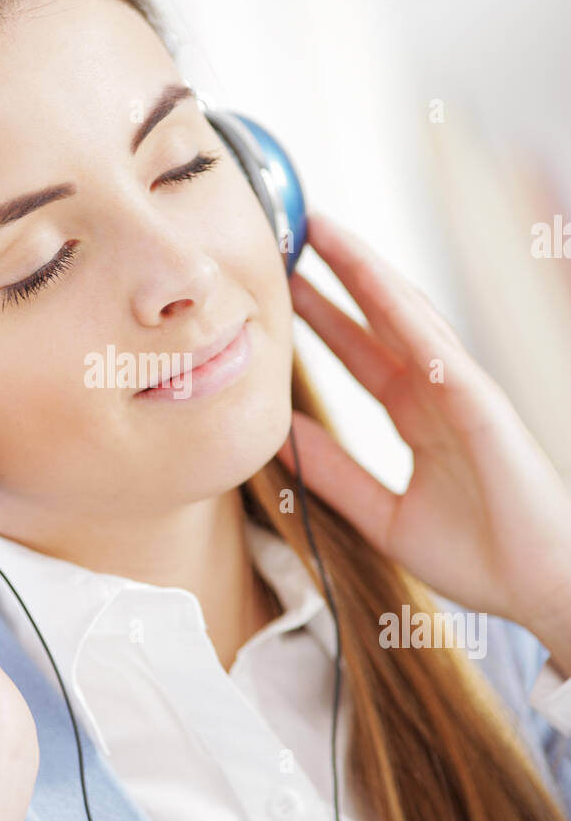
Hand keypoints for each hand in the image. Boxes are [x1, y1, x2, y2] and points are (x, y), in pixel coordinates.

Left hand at [279, 211, 570, 664]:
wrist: (539, 589)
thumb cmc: (478, 557)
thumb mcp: (384, 514)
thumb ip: (337, 475)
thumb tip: (284, 440)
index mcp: (419, 415)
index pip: (362, 352)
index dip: (324, 316)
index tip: (281, 287)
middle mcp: (439, 392)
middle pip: (379, 318)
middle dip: (336, 277)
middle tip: (289, 235)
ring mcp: (463, 391)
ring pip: (407, 315)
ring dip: (365, 271)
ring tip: (321, 231)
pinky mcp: (482, 404)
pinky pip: (436, 349)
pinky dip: (403, 312)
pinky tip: (369, 280)